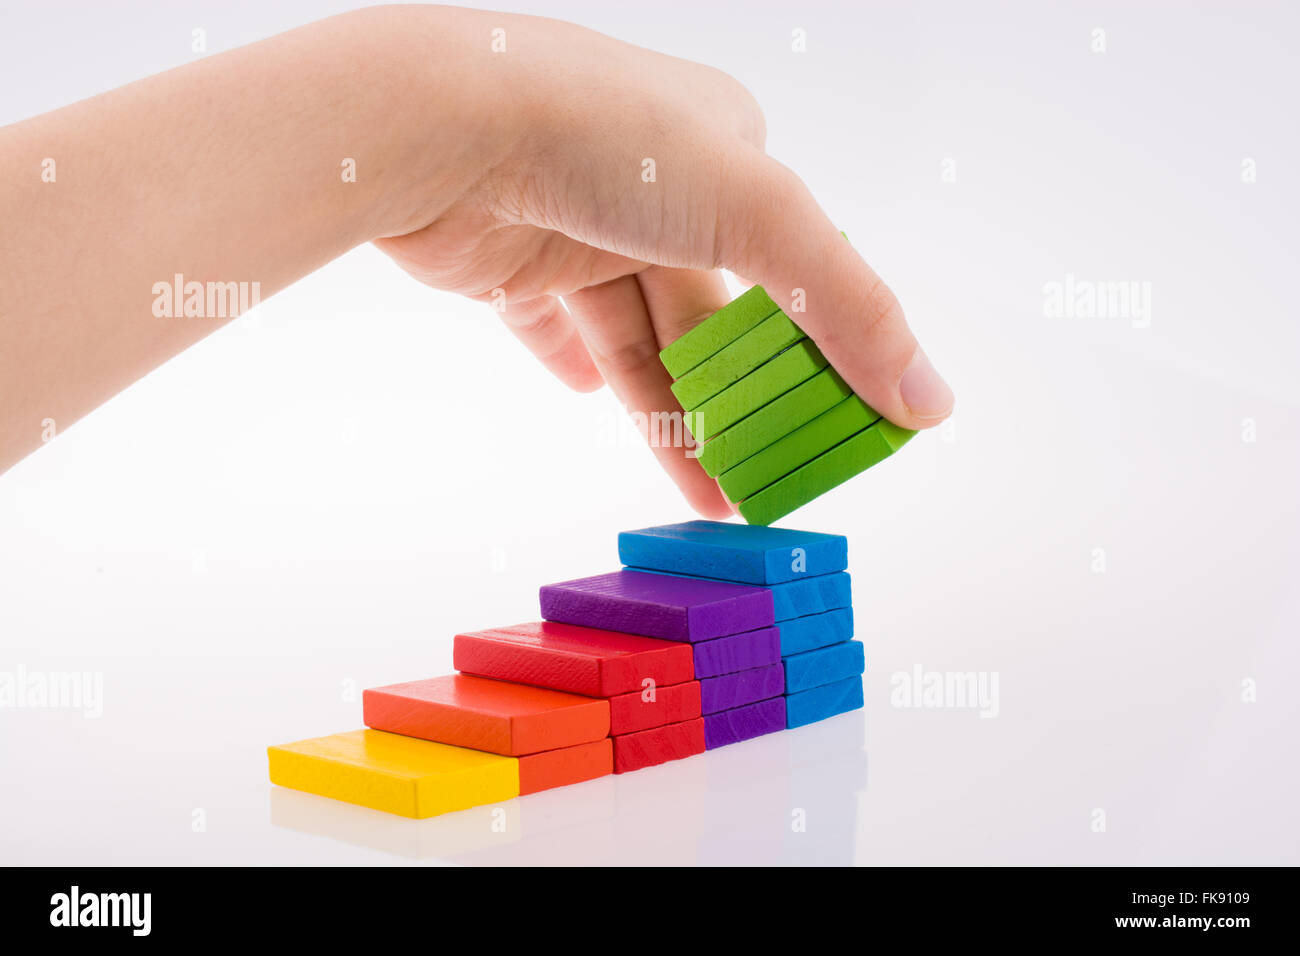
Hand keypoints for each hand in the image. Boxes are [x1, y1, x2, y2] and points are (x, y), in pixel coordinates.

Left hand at [374, 9, 954, 516]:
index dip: (819, 348)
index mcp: (725, 148)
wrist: (445, 126)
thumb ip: (849, 307)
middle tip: (770, 478)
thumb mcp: (760, 213)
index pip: (791, 264)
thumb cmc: (608, 137)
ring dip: (676, 413)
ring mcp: (580, 222)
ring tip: (710, 493)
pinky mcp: (514, 259)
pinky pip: (561, 328)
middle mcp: (653, 184)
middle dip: (743, 401)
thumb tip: (929, 399)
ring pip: (642, 337)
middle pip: (715, 315)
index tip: (838, 422)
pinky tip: (599, 402)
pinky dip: (585, 368)